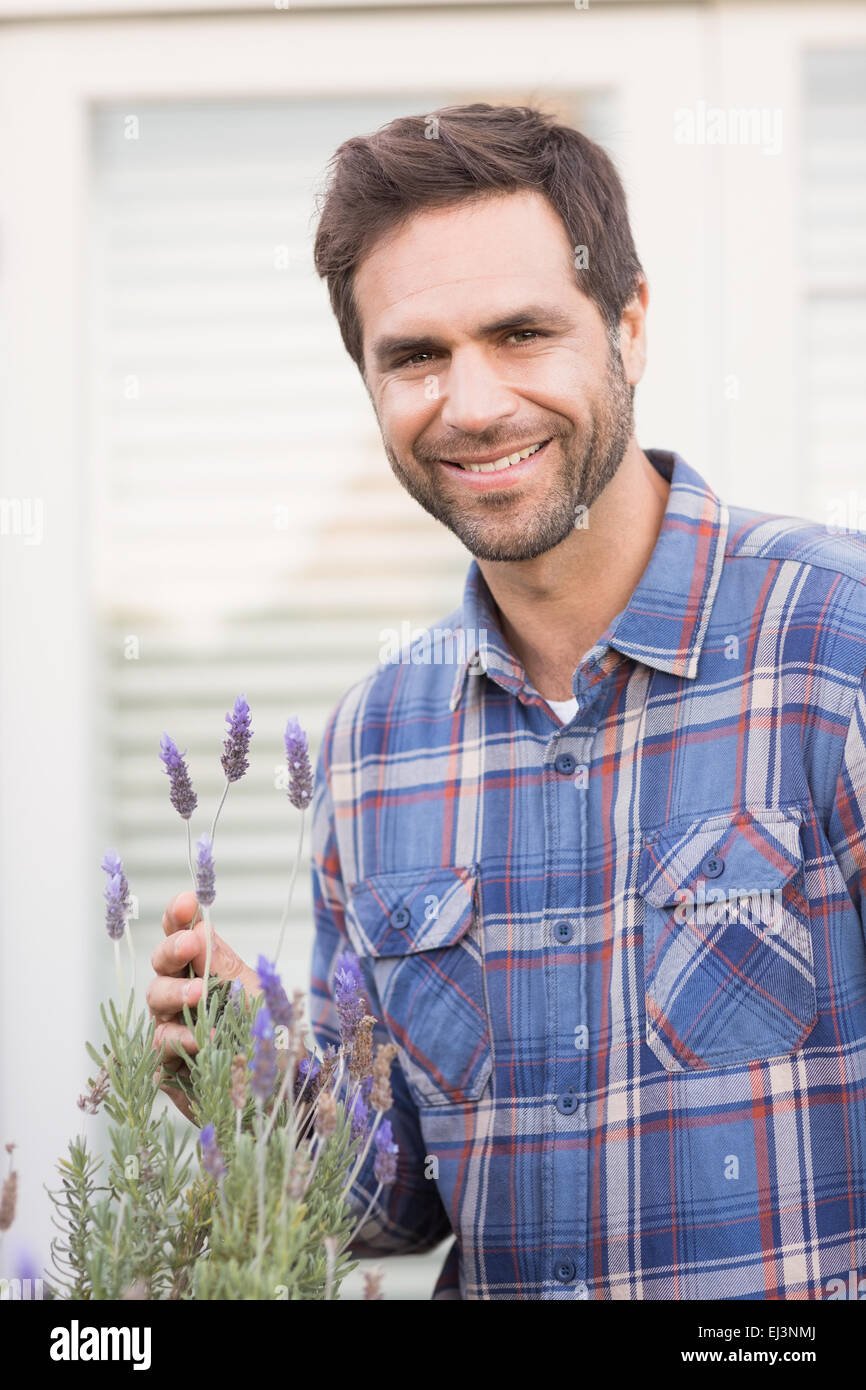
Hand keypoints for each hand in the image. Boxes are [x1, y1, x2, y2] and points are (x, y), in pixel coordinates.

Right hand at [148, 890, 260, 1121]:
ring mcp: (174, 1029)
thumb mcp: (255, 994)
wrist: (280, 1095)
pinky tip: (201, 1041)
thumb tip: (199, 927)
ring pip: (154, 999)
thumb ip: (225, 964)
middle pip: (161, 963)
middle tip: (189, 946)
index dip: (178, 917)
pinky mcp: (167, 1065)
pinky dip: (179, 1039)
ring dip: (175, 993)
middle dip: (171, 950)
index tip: (185, 903)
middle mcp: (187, 996)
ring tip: (200, 997)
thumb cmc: (272, 1041)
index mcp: (210, 972)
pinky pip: (159, 1044)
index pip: (185, 935)